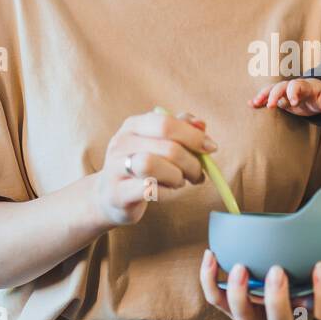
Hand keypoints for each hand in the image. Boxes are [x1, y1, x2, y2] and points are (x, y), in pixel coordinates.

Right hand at [96, 108, 214, 227]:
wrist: (110, 196)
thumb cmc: (142, 167)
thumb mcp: (158, 143)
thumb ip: (180, 129)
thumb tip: (201, 124)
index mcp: (133, 125)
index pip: (166, 123)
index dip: (193, 136)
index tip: (211, 148)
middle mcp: (121, 143)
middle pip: (167, 146)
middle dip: (191, 162)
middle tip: (197, 174)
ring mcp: (115, 168)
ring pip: (152, 164)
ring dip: (176, 176)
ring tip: (179, 182)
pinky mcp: (117, 193)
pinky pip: (148, 189)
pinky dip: (166, 192)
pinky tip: (167, 192)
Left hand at [200, 230, 320, 319]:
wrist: (281, 265)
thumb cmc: (309, 265)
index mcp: (309, 307)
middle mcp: (282, 316)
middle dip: (277, 299)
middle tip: (277, 270)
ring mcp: (254, 312)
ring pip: (244, 317)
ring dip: (239, 294)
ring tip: (239, 267)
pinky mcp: (229, 303)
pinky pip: (216, 298)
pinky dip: (209, 280)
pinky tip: (212, 255)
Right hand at [249, 78, 320, 114]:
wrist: (312, 93)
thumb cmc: (319, 96)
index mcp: (303, 86)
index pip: (296, 86)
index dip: (294, 92)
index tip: (293, 102)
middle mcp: (291, 87)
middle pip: (280, 87)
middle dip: (275, 95)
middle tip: (271, 106)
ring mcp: (283, 92)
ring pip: (271, 90)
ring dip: (263, 95)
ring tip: (255, 103)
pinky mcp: (278, 98)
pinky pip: (267, 96)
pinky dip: (259, 99)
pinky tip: (250, 104)